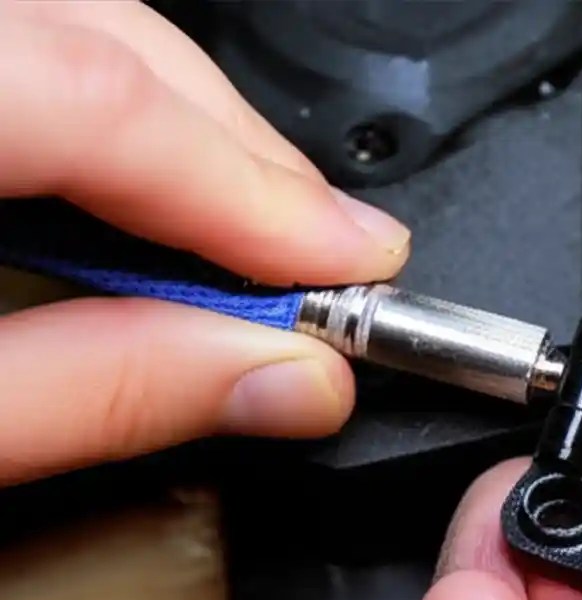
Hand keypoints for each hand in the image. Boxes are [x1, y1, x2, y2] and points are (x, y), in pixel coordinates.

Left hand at [0, 2, 409, 483]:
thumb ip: (99, 394)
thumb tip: (287, 378)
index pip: (101, 105)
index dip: (251, 193)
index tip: (355, 265)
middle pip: (108, 38)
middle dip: (245, 155)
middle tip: (330, 258)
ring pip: (85, 20)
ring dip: (193, 128)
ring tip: (256, 234)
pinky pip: (40, 39)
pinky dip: (121, 109)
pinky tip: (150, 191)